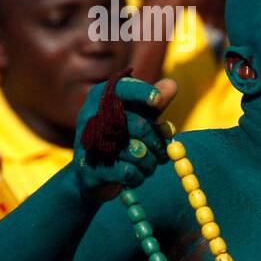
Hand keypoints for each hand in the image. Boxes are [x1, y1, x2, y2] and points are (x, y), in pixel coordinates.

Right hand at [72, 77, 176, 198]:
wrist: (94, 174)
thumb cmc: (122, 136)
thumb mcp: (139, 115)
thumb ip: (156, 101)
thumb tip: (173, 84)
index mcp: (101, 98)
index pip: (123, 88)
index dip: (143, 92)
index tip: (158, 101)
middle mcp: (90, 116)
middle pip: (140, 126)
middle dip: (158, 142)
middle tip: (162, 152)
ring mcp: (88, 143)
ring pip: (138, 153)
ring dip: (151, 162)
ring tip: (148, 163)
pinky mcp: (90, 169)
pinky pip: (129, 173)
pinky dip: (140, 176)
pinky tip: (136, 175)